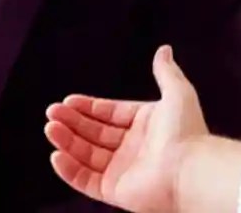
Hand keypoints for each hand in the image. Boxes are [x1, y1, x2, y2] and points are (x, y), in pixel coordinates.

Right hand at [44, 46, 209, 212]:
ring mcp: (122, 171)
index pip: (109, 114)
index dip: (89, 107)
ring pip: (85, 155)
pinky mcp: (114, 191)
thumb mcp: (177, 93)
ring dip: (66, 142)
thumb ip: (166, 72)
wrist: (190, 170)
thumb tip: (164, 49)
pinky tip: (56, 154)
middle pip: (93, 134)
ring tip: (50, 128)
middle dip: (72, 122)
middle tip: (52, 112)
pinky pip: (86, 181)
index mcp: (144, 126)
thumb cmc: (187, 133)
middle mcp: (132, 149)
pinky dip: (69, 170)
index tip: (69, 100)